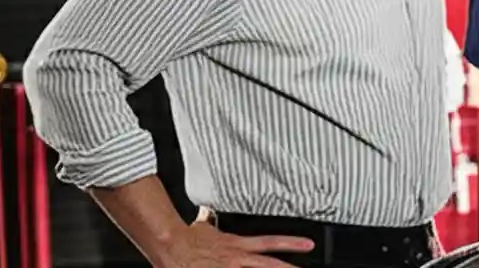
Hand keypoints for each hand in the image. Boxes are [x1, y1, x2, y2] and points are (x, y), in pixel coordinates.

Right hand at [154, 222, 312, 267]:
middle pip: (269, 265)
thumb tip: (210, 216)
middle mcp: (236, 259)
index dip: (291, 243)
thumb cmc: (186, 237)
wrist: (171, 244)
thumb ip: (213, 225)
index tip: (308, 245)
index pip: (270, 242)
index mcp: (237, 245)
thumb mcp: (205, 227)